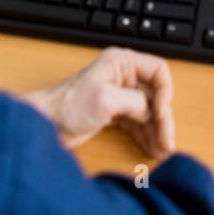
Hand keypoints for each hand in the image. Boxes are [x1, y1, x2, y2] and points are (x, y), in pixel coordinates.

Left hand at [25, 46, 174, 159]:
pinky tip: (152, 149)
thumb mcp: (105, 99)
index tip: (160, 112)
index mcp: (121, 63)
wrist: (46, 125)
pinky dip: (147, 136)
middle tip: (167, 142)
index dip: (164, 91)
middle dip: (163, 119)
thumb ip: (134, 101)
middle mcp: (123, 77)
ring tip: (162, 151)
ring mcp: (120, 95)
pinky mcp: (115, 113)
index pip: (158, 71)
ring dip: (157, 131)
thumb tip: (151, 110)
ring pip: (149, 112)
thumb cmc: (67, 107)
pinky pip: (139, 123)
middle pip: (156, 95)